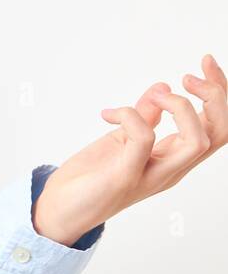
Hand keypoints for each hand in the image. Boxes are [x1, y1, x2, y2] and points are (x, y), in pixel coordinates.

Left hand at [33, 54, 227, 245]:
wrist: (60, 210)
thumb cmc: (91, 177)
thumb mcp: (121, 138)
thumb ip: (143, 117)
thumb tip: (161, 87)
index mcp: (173, 157)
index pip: (215, 125)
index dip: (219, 92)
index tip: (205, 63)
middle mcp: (171, 168)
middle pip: (219, 133)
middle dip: (216, 97)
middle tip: (189, 75)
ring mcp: (151, 175)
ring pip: (197, 141)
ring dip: (183, 108)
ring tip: (161, 94)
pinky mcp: (124, 177)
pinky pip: (143, 140)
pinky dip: (131, 116)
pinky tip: (108, 113)